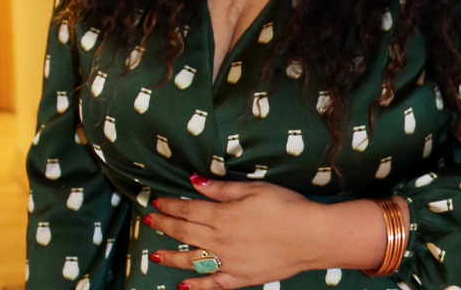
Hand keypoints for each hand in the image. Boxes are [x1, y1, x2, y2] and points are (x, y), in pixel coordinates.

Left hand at [145, 174, 380, 289]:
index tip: (156, 202)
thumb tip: (196, 182)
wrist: (310, 236)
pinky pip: (212, 284)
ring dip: (170, 257)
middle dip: (164, 226)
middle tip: (150, 222)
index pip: (187, 209)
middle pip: (184, 232)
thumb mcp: (254, 189)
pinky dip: (196, 285)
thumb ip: (222, 189)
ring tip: (155, 256)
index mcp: (222, 215)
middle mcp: (219, 240)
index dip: (170, 205)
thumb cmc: (286, 207)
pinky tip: (183, 286)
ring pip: (191, 260)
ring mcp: (227, 261)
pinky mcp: (239, 277)